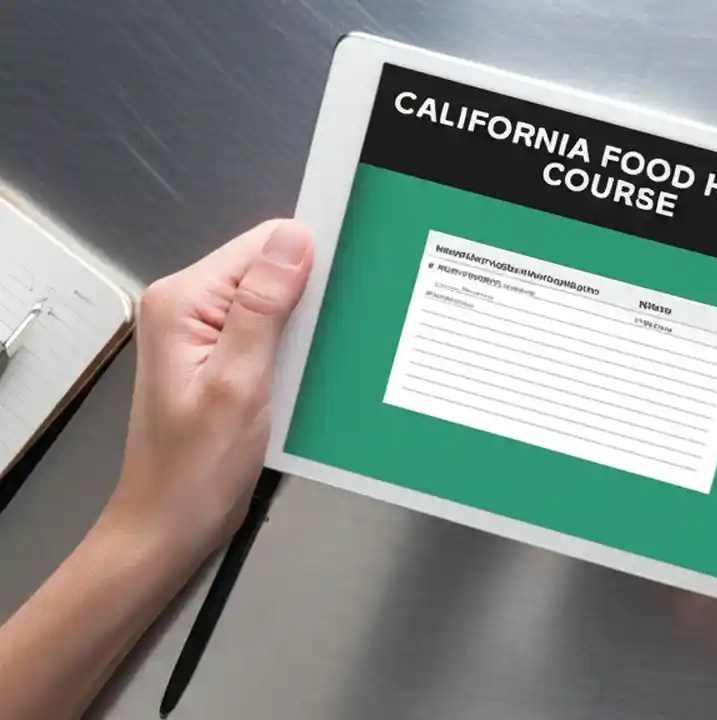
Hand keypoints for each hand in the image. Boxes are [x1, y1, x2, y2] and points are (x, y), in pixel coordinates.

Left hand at [99, 219, 312, 564]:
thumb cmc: (198, 468)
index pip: (262, 244)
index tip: (350, 286)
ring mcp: (200, 333)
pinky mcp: (217, 359)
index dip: (310, 259)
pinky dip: (295, 349)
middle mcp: (187, 306)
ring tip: (328, 359)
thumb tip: (296, 238)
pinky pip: (268, 333)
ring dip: (306, 327)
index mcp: (183, 301)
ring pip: (274, 303)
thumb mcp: (239, 382)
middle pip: (268, 270)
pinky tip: (311, 374)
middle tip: (343, 335)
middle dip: (311, 296)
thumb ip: (264, 307)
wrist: (169, 527)